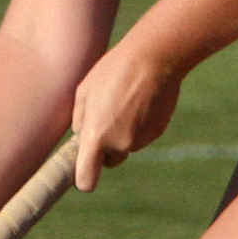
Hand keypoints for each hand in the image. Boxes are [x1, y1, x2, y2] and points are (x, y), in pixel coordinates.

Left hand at [70, 40, 181, 191]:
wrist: (154, 57)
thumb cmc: (114, 70)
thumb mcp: (85, 90)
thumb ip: (80, 120)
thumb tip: (80, 137)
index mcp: (95, 136)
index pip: (86, 180)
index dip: (84, 179)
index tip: (84, 173)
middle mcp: (119, 144)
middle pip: (110, 160)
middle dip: (107, 147)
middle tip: (108, 116)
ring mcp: (141, 140)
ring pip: (128, 144)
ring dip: (125, 130)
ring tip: (127, 98)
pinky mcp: (157, 132)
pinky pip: (144, 134)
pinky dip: (142, 123)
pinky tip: (143, 99)